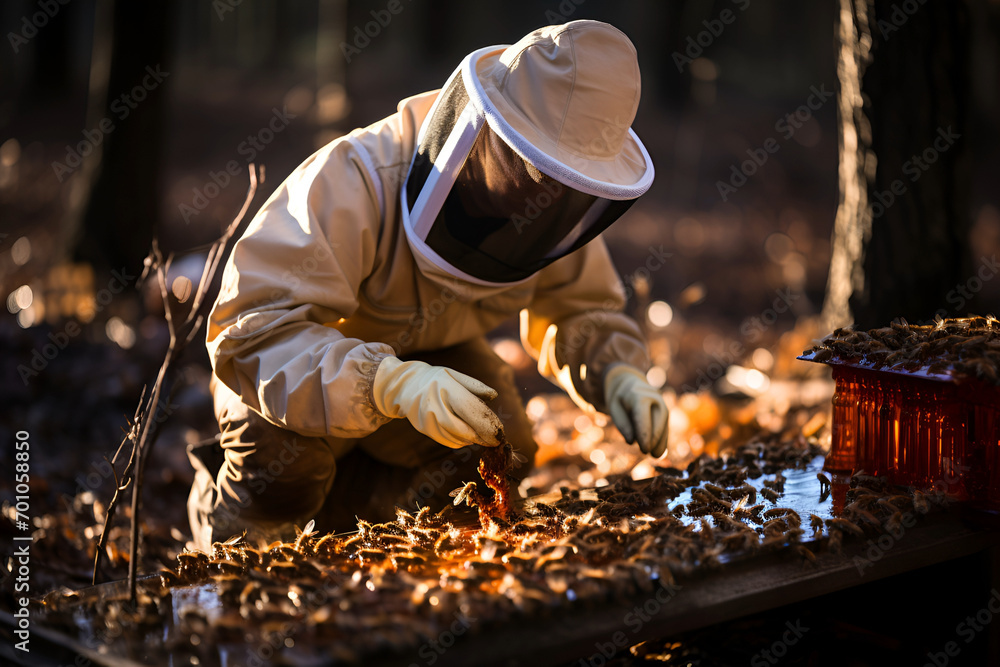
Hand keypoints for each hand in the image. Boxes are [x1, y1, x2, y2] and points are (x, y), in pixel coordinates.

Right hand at [372, 356, 503, 447]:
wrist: (405, 386)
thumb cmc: (436, 379)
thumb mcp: (454, 375)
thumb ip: (475, 386)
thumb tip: (494, 396)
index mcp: (446, 387)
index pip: (471, 408)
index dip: (488, 422)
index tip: (500, 432)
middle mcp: (435, 404)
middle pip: (463, 427)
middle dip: (483, 436)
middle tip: (496, 440)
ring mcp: (427, 418)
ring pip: (456, 437)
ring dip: (473, 440)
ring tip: (483, 438)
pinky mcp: (424, 428)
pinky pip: (447, 440)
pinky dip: (460, 441)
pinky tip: (468, 438)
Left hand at [603, 365, 668, 456]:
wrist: (630, 382)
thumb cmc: (620, 398)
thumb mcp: (614, 408)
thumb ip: (622, 424)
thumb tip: (631, 441)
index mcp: (639, 395)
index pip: (644, 417)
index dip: (645, 435)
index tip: (644, 450)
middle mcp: (655, 398)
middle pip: (659, 421)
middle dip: (656, 439)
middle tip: (650, 454)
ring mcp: (662, 404)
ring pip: (664, 424)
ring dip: (661, 441)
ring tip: (656, 456)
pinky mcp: (664, 411)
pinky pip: (665, 426)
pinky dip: (663, 439)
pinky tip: (660, 451)